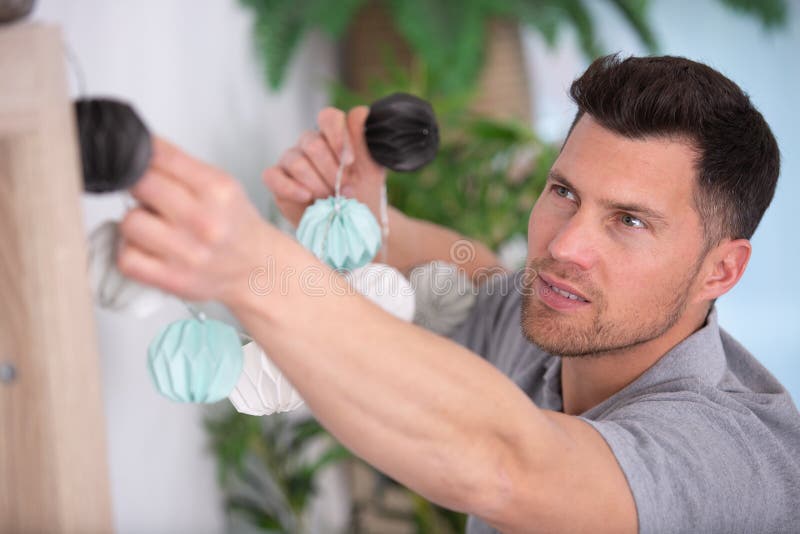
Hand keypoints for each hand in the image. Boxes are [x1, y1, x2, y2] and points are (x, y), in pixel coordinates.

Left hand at [117, 137, 268, 304]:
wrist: (256, 269)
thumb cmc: (234, 225)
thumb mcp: (221, 184)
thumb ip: (179, 164)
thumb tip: (136, 148)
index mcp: (217, 190)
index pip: (159, 156)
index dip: (141, 153)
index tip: (140, 158)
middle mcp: (204, 221)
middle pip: (139, 185)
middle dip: (139, 186)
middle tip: (150, 195)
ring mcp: (188, 253)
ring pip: (129, 222)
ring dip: (135, 221)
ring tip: (154, 225)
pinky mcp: (172, 280)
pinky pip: (126, 258)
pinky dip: (130, 251)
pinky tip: (148, 247)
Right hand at [262, 106, 386, 226]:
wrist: (353, 223)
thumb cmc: (362, 194)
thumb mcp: (372, 169)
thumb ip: (366, 142)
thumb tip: (361, 113)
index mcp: (334, 135)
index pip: (329, 117)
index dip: (338, 136)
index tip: (349, 162)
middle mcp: (310, 143)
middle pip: (313, 143)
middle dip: (331, 170)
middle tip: (344, 190)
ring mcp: (291, 159)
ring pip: (296, 161)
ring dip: (316, 183)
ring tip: (330, 199)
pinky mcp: (277, 179)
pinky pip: (272, 176)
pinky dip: (290, 188)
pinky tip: (306, 198)